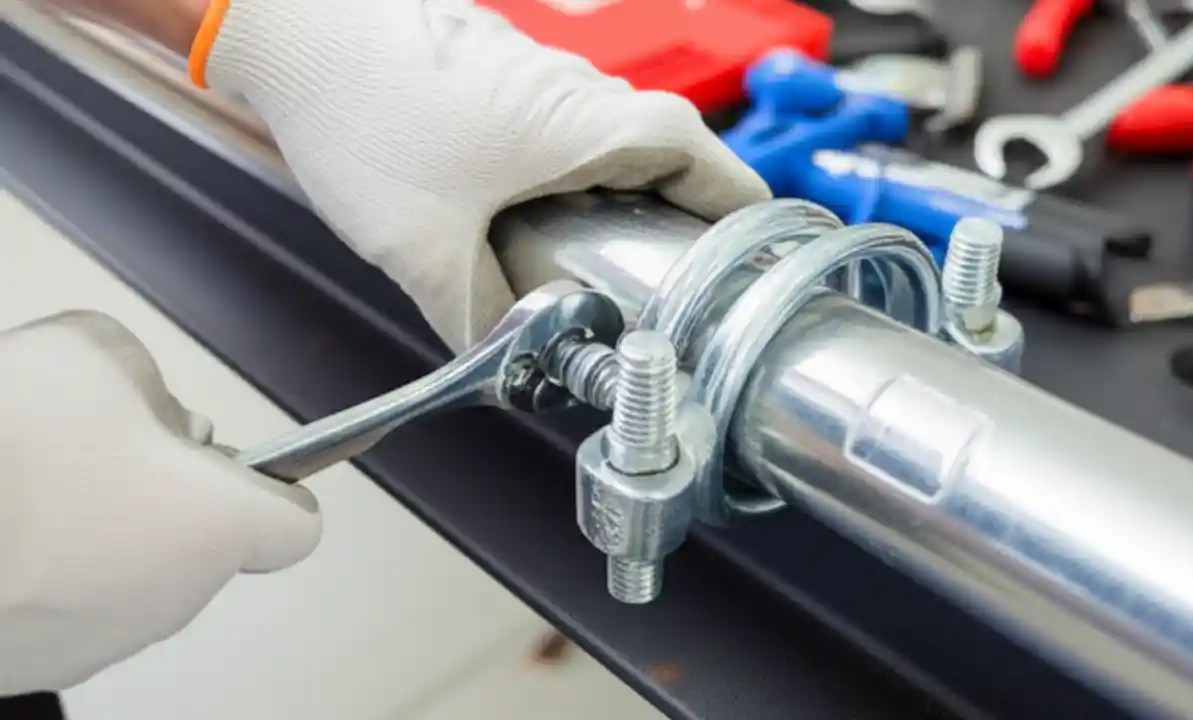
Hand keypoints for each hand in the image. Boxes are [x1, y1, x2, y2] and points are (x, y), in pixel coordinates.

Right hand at [0, 312, 320, 694]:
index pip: (294, 527)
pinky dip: (46, 569)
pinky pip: (66, 604)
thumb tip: (150, 412)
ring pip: (132, 573)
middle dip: (168, 491)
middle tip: (101, 447)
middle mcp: (175, 599)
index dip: (271, 487)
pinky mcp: (35, 665)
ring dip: (103, 529)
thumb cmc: (6, 445)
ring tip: (35, 483)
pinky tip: (6, 524)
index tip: (230, 463)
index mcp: (217, 527)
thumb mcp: (93, 352)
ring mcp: (102, 642)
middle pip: (203, 540)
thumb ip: (146, 379)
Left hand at [194, 0, 770, 349]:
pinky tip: (525, 225)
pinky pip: (564, 137)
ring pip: (614, 149)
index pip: (711, 166)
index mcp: (591, 126)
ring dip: (617, 206)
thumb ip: (475, 319)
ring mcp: (542, 80)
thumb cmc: (360, 109)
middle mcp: (581, 94)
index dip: (743, 221)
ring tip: (597, 267)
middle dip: (678, 228)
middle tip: (667, 288)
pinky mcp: (503, 81)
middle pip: (671, 161)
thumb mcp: (423, 248)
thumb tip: (510, 365)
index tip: (753, 264)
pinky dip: (567, 184)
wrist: (288, 29)